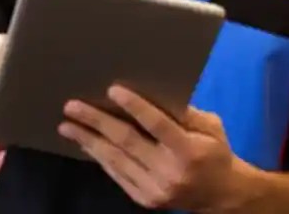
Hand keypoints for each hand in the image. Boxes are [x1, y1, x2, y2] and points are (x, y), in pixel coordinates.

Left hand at [58, 85, 239, 211]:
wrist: (221, 196)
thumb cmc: (214, 152)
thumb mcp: (210, 127)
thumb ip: (184, 112)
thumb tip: (149, 92)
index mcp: (189, 150)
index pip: (157, 125)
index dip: (134, 107)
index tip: (112, 89)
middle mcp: (170, 172)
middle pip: (127, 142)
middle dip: (97, 122)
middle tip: (72, 106)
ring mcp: (156, 189)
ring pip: (116, 160)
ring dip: (88, 141)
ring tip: (67, 125)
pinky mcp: (145, 200)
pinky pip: (117, 174)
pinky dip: (99, 157)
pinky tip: (85, 143)